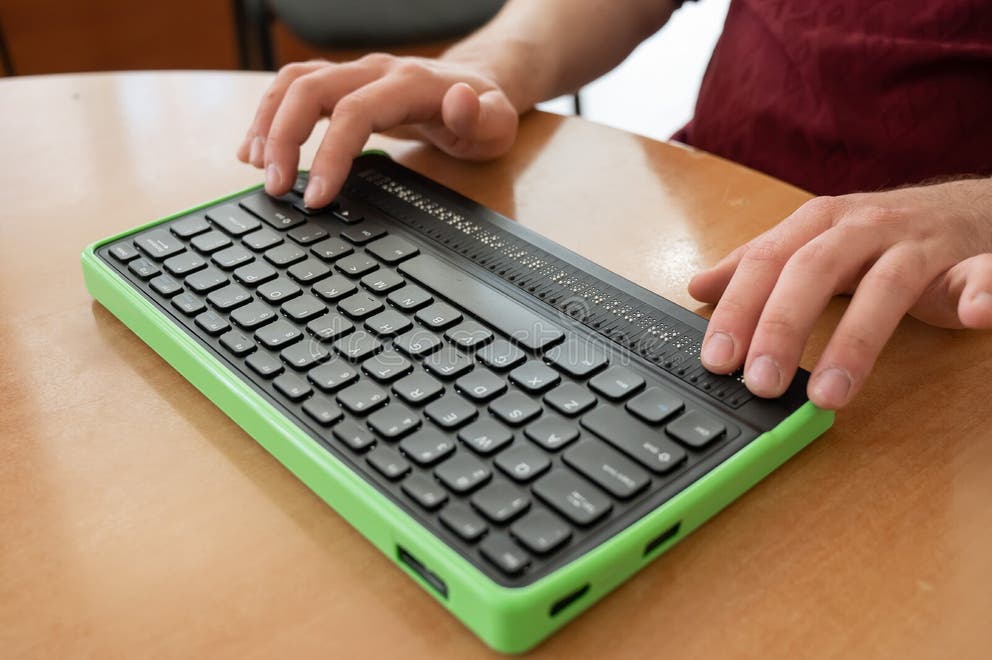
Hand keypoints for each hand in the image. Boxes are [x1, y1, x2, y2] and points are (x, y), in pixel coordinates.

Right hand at [236, 55, 518, 207]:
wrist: (475, 84)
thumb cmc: (484, 111)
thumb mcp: (498, 121)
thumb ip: (482, 116)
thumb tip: (461, 100)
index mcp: (408, 83)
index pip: (354, 112)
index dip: (330, 154)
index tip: (316, 197)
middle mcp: (374, 71)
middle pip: (309, 89)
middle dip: (282, 137)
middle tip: (274, 187)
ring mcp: (354, 73)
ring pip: (293, 83)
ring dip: (265, 123)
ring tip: (253, 168)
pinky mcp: (341, 84)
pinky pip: (293, 88)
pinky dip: (268, 115)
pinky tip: (254, 149)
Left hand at [689, 178, 991, 409]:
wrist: (972, 208)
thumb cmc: (882, 235)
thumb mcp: (814, 243)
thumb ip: (759, 265)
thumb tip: (699, 286)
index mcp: (818, 224)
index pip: (765, 263)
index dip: (738, 311)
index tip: (717, 359)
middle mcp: (863, 226)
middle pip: (814, 270)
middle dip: (782, 328)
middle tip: (761, 383)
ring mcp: (919, 243)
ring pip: (886, 286)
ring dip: (855, 341)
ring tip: (829, 393)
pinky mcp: (972, 262)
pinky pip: (980, 276)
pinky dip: (983, 292)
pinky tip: (976, 314)